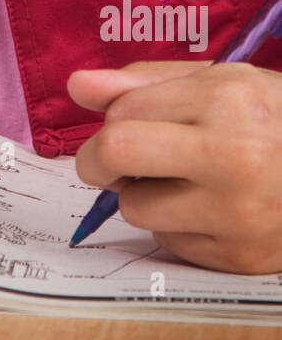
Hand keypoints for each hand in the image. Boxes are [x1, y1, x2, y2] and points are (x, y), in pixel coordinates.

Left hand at [66, 60, 281, 273]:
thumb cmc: (274, 120)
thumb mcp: (221, 82)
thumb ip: (145, 82)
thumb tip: (76, 86)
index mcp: (226, 100)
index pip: (124, 111)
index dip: (111, 120)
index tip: (122, 125)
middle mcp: (233, 156)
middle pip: (116, 153)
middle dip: (95, 159)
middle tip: (105, 162)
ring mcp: (238, 213)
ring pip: (135, 208)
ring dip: (143, 196)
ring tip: (182, 182)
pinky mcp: (240, 257)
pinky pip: (170, 243)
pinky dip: (178, 226)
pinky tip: (211, 209)